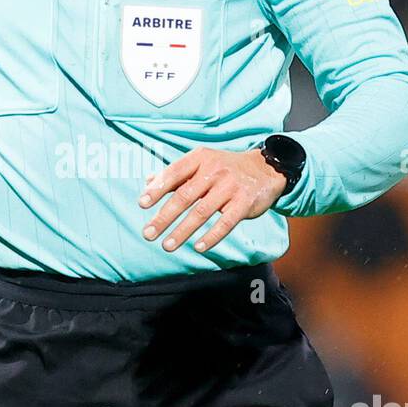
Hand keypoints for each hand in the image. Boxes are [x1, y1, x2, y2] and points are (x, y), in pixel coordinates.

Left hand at [138, 148, 287, 253]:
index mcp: (200, 158)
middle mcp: (214, 171)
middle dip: (164, 217)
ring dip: (182, 231)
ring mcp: (230, 187)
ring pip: (202, 212)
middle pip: (184, 196)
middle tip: (148, 234)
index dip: (157, 189)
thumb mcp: (202, 162)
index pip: (174, 173)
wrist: (265, 168)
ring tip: (167, 245)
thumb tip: (148, 181)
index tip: (142, 204)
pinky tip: (198, 247)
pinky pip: (226, 222)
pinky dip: (211, 236)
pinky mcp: (244, 203)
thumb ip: (176, 173)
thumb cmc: (226, 168)